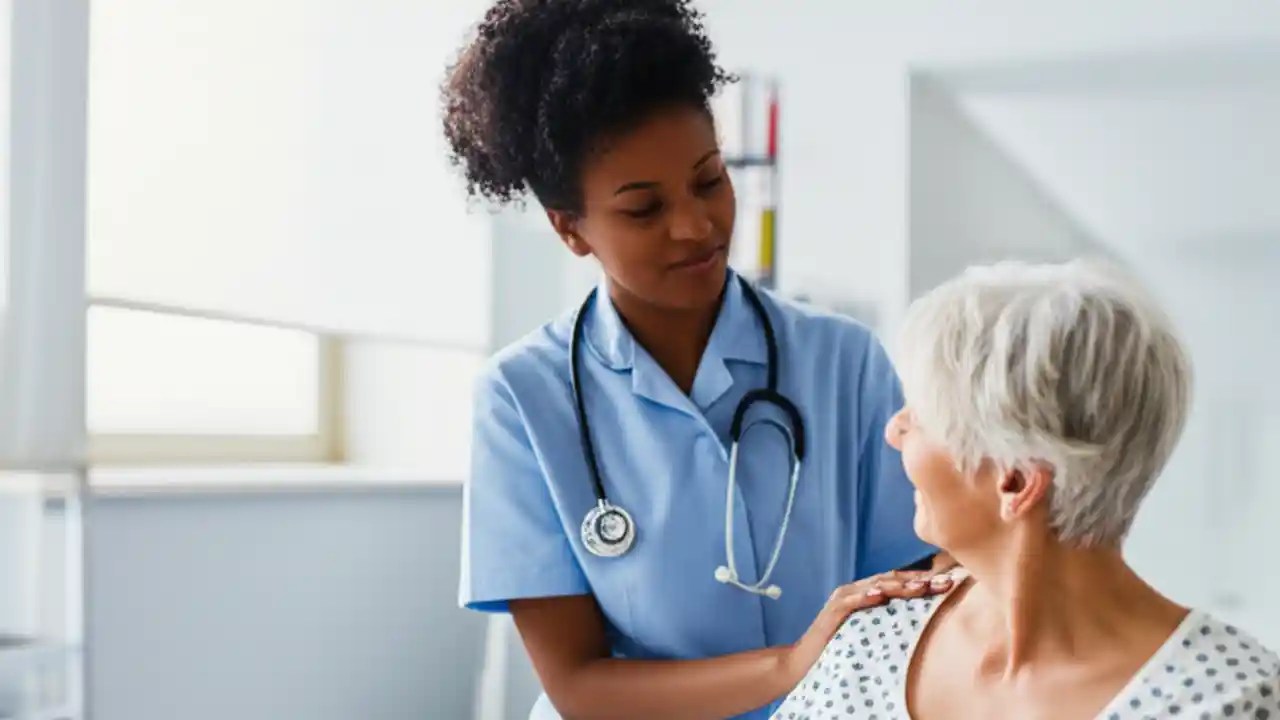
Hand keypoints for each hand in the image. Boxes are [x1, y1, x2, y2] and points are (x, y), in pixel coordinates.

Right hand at [781, 569, 955, 685]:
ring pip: (875, 586)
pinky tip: (879, 595)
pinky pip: (850, 602)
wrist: (806, 660)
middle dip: (919, 580)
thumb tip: (924, 618)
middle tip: (944, 583)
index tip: (948, 583)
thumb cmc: (842, 646)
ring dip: (899, 586)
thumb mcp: (871, 630)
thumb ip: (889, 619)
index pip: (899, 581)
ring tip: (920, 587)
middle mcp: (855, 590)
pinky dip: (864, 597)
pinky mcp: (833, 612)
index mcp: (867, 593)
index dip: (923, 580)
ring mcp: (843, 599)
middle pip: (892, 580)